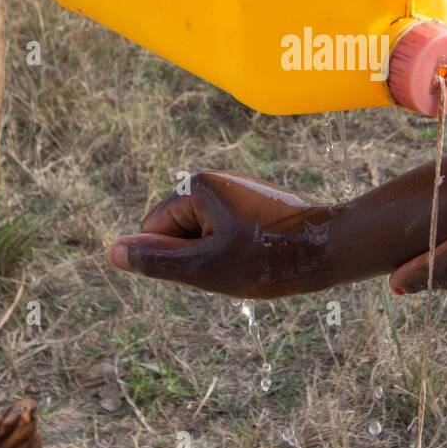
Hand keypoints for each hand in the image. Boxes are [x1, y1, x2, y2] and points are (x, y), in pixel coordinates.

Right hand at [109, 171, 339, 298]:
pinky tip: (265, 256)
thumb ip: (157, 260)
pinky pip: (229, 232)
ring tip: (254, 262)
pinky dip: (239, 251)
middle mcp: (216, 179)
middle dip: (199, 256)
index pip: (156, 229)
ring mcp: (238, 189)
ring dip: (220, 256)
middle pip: (181, 230)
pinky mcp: (257, 202)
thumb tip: (113, 252)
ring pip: (206, 235)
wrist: (333, 248)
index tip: (215, 264)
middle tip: (237, 266)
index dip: (177, 259)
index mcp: (197, 186)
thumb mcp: (206, 268)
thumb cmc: (269, 259)